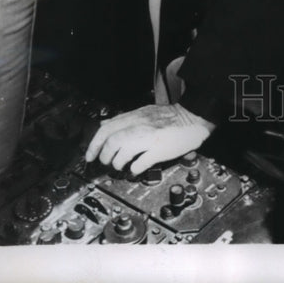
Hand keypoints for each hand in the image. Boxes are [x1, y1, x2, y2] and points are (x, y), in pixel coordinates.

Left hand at [85, 104, 215, 175]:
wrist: (193, 117)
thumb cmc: (171, 117)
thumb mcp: (145, 113)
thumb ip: (126, 119)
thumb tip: (106, 126)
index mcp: (135, 116)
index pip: (106, 128)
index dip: (94, 144)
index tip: (90, 155)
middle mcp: (140, 125)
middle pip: (112, 140)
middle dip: (104, 154)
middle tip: (106, 162)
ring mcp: (150, 137)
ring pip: (123, 149)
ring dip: (117, 161)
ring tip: (119, 166)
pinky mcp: (161, 149)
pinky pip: (142, 161)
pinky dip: (134, 168)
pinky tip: (134, 170)